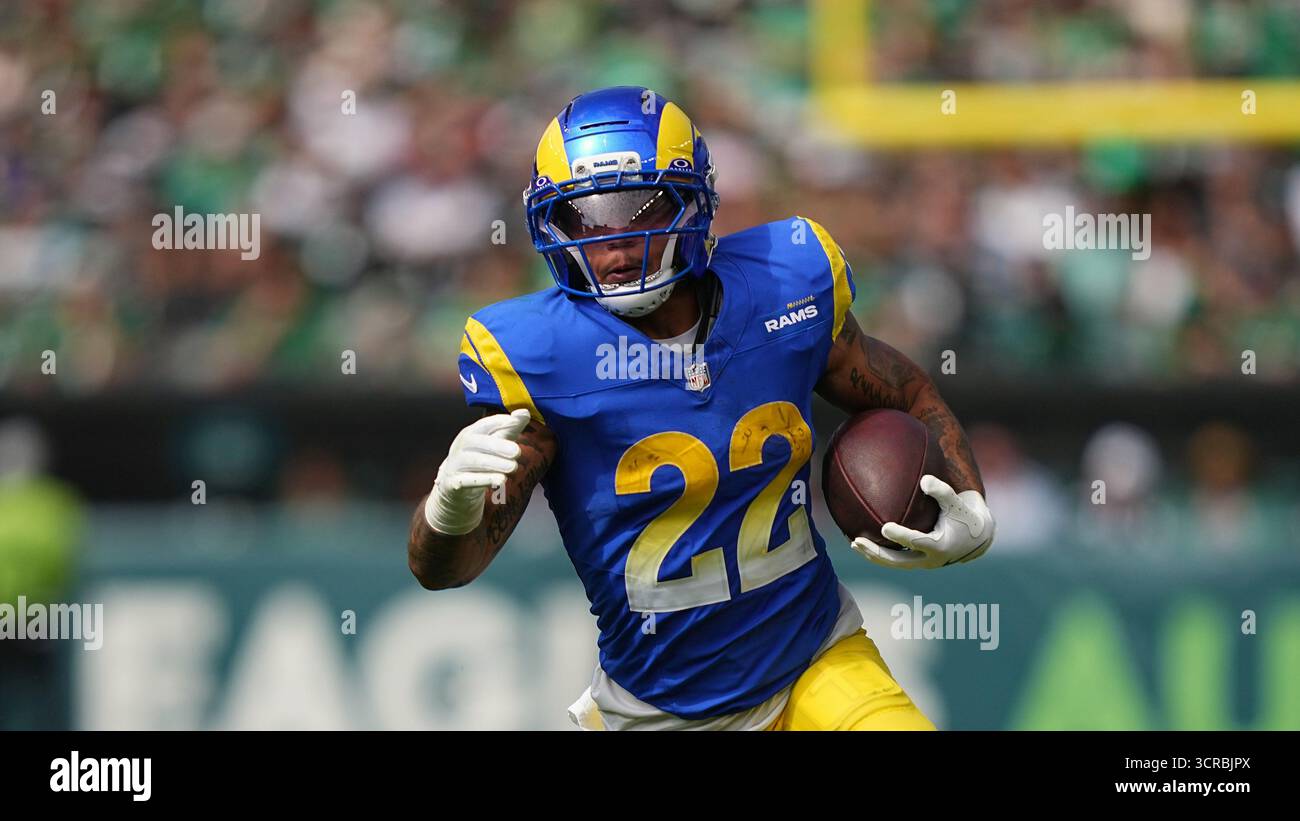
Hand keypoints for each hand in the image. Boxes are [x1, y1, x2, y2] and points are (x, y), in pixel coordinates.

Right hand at [424, 409, 530, 534]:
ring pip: (474, 461)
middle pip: (477, 442)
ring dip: (494, 463)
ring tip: (512, 467)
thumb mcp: (495, 443)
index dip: (500, 421)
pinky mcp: (453, 483)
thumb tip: (524, 412)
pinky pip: (467, 480)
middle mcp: (461, 446)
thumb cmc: (480, 460)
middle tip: (517, 451)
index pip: (485, 424)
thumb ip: (509, 428)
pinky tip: (500, 480)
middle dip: (498, 445)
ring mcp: (455, 464)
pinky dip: (484, 479)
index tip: (516, 421)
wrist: (455, 486)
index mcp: (471, 433)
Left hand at [850, 475, 994, 569]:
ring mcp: (922, 563)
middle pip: (899, 561)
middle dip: (877, 553)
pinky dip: (879, 553)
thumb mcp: (958, 502)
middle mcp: (929, 560)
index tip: (885, 526)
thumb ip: (942, 491)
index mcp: (940, 546)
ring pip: (893, 563)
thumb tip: (923, 479)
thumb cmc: (965, 514)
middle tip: (858, 541)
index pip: (917, 542)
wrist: (978, 536)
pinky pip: (895, 559)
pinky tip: (861, 541)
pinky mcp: (917, 561)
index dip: (901, 536)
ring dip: (873, 555)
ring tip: (854, 543)